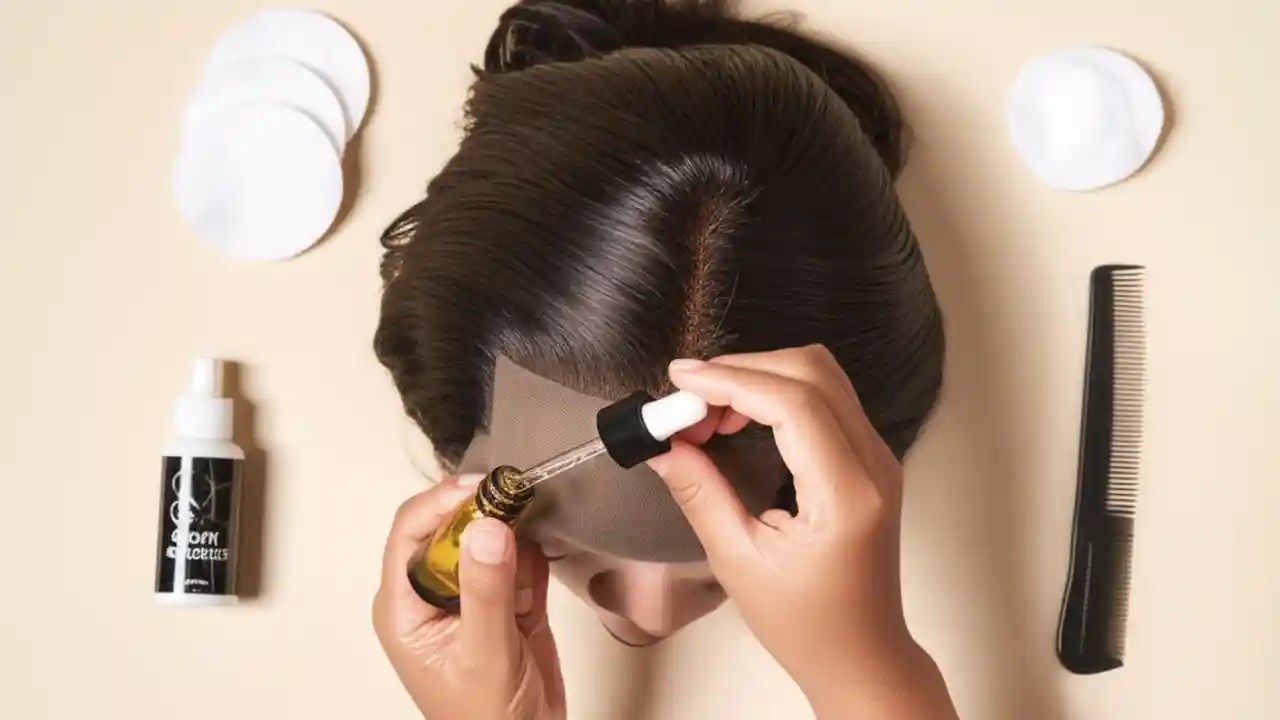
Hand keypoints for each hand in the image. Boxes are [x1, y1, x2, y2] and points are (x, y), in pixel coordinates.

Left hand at [372, 475, 565, 719]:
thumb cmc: (485, 718)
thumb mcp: (484, 655)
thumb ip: (485, 592)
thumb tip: (487, 526)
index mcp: (404, 606)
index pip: (409, 534)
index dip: (441, 503)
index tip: (483, 488)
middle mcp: (430, 594)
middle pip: (447, 528)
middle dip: (481, 508)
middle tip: (518, 491)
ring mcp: (469, 596)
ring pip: (484, 538)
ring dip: (511, 521)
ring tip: (537, 504)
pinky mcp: (507, 601)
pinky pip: (516, 559)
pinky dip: (533, 546)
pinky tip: (548, 533)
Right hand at [649, 345, 956, 719]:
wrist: (862, 655)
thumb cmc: (806, 623)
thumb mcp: (739, 562)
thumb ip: (700, 493)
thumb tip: (661, 444)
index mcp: (846, 494)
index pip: (794, 404)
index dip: (732, 381)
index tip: (680, 382)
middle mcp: (874, 464)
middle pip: (812, 372)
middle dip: (743, 370)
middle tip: (688, 400)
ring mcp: (879, 457)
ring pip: (821, 375)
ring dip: (761, 376)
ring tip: (708, 411)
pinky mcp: (871, 458)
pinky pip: (827, 398)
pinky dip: (778, 392)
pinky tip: (739, 416)